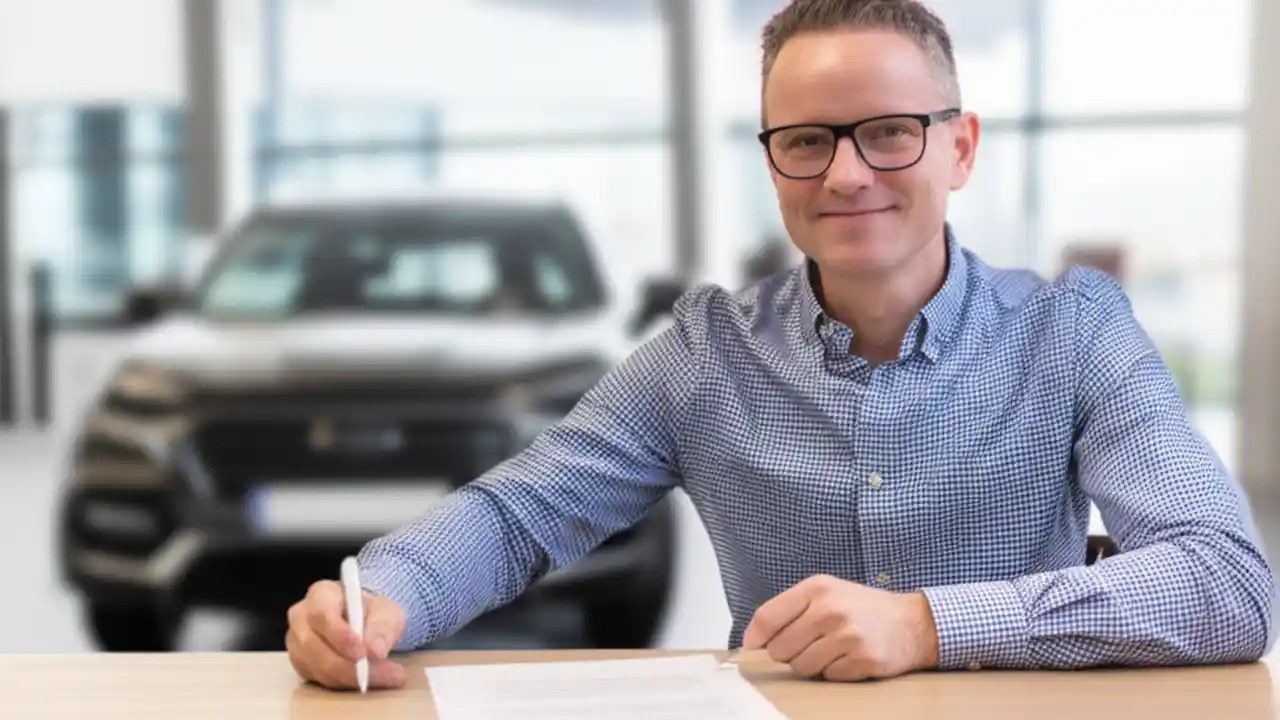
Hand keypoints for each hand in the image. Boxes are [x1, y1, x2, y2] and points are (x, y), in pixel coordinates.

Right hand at [286, 580, 408, 689]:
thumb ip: (382, 628)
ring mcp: (297, 643)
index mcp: (320, 594)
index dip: (340, 635)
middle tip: (387, 672)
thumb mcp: (386, 612)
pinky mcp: (301, 665)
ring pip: (318, 667)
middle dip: (351, 665)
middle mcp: (301, 618)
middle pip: (315, 646)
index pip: (320, 614)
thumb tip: (375, 651)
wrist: (365, 622)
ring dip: (353, 677)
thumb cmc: (371, 612)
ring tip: (388, 676)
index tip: (363, 652)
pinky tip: (371, 680)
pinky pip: (320, 680)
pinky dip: (347, 684)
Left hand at [742, 574, 938, 681]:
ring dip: (811, 665)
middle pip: (780, 649)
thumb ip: (791, 610)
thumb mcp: (826, 593)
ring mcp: (847, 635)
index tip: (750, 647)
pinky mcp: (863, 659)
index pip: (767, 617)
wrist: (911, 622)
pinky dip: (834, 673)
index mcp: (816, 588)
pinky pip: (828, 677)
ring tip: (830, 650)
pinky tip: (849, 658)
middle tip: (807, 646)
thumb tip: (753, 640)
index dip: (753, 638)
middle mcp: (830, 609)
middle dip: (788, 653)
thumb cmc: (862, 608)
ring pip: (801, 667)